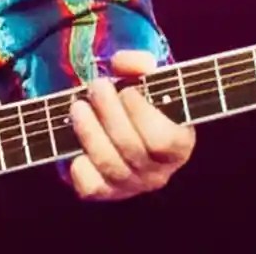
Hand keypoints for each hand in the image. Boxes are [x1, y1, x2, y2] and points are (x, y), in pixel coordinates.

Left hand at [67, 50, 194, 200]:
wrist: (117, 126)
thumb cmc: (138, 101)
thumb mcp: (144, 78)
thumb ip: (138, 64)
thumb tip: (121, 63)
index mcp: (179, 146)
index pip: (164, 140)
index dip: (142, 115)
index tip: (127, 90)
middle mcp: (159, 172)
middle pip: (131, 148)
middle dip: (109, 113)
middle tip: (96, 87)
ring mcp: (131, 186)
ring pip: (109, 165)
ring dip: (89, 131)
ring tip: (77, 106)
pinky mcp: (105, 193)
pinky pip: (90, 186)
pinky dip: (79, 165)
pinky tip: (76, 143)